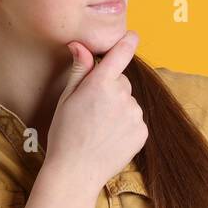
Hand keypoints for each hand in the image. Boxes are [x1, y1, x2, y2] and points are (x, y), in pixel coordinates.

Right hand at [43, 32, 148, 194]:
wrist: (76, 172)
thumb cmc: (65, 134)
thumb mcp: (66, 98)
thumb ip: (79, 70)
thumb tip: (80, 44)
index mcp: (101, 84)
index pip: (120, 54)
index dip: (127, 42)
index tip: (132, 35)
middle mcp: (122, 96)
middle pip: (122, 82)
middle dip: (110, 88)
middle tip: (91, 108)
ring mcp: (135, 115)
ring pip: (129, 102)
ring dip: (118, 108)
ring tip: (99, 127)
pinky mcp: (142, 132)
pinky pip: (135, 120)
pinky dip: (125, 125)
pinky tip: (109, 137)